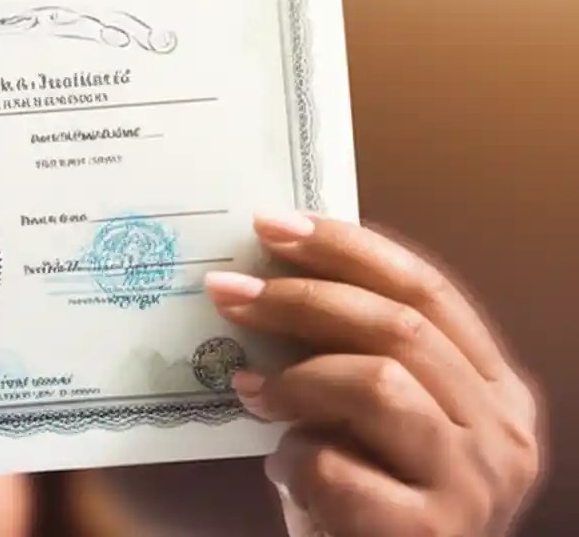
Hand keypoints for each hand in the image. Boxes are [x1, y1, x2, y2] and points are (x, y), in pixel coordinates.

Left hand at [206, 214, 541, 536]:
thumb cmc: (363, 505)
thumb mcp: (367, 422)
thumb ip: (348, 358)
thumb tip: (262, 279)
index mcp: (493, 389)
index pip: (426, 290)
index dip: (348, 248)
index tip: (274, 223)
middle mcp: (502, 430)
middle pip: (400, 325)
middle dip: (301, 296)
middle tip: (226, 290)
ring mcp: (477, 483)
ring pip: (377, 382)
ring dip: (295, 380)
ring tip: (250, 393)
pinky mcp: (433, 532)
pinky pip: (339, 466)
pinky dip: (294, 461)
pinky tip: (284, 474)